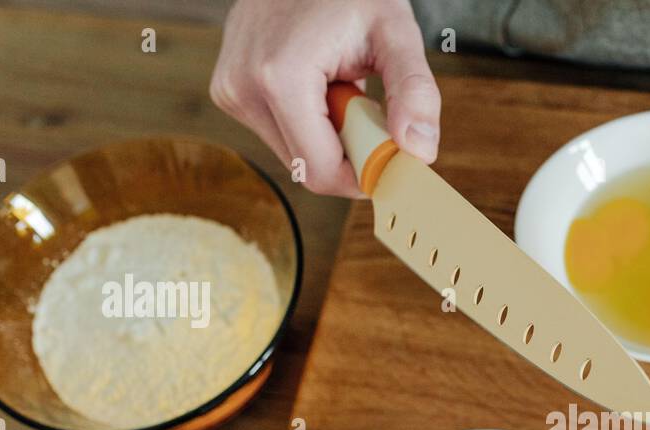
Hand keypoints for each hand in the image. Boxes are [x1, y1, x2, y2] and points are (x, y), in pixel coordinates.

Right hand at [210, 0, 439, 196]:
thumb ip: (415, 91)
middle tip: (370, 111)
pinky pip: (280, 134)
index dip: (362, 175)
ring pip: (293, 155)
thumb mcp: (394, 32)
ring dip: (329, 138)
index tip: (391, 155)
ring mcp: (230, 90)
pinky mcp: (229, 91)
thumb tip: (420, 152)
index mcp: (279, 77)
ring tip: (342, 89)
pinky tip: (320, 87)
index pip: (321, 171)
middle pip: (307, 167)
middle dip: (347, 153)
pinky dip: (309, 124)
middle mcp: (243, 88)